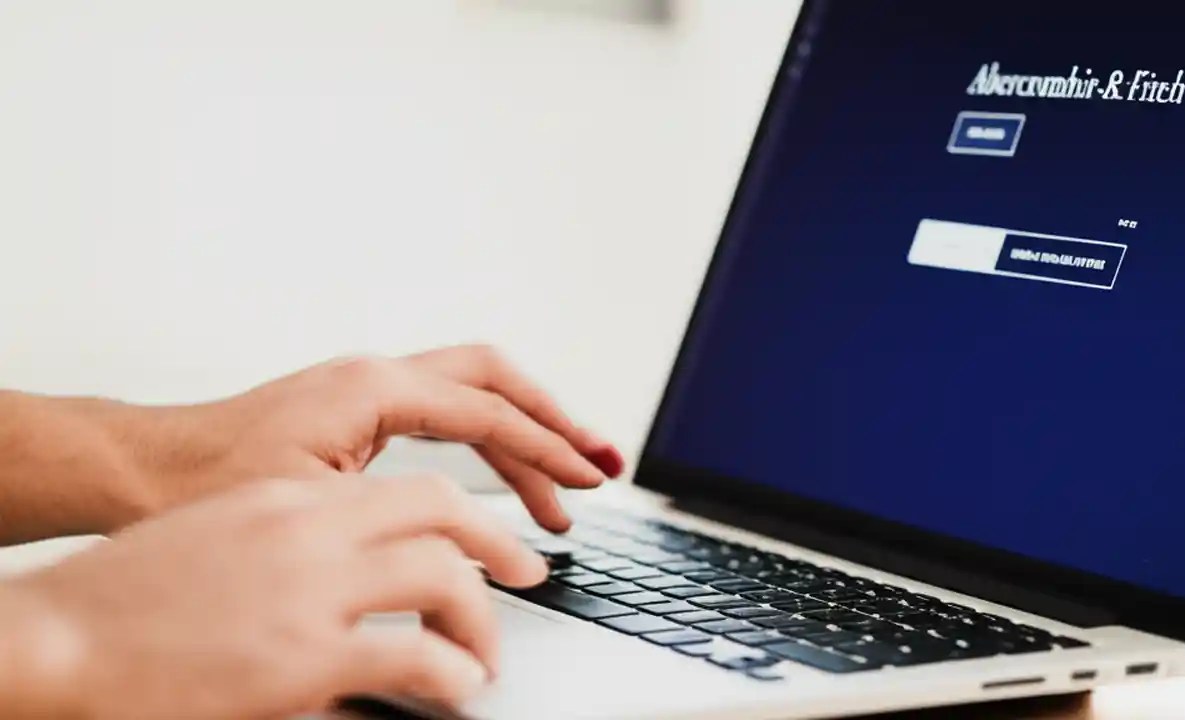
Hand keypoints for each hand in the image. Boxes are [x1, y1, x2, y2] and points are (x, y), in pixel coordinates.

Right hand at [0, 474, 545, 719]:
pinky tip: (457, 688)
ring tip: (486, 656)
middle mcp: (308, 525)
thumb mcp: (225, 539)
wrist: (55, 637)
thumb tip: (356, 572)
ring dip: (481, 619)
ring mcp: (308, 587)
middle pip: (442, 508)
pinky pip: (416, 654)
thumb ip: (298, 541)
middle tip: (529, 573)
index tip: (488, 537)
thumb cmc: (125, 597)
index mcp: (290, 495)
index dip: (465, 511)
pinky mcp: (302, 654)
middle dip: (498, 542)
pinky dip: (452, 672)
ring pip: (442, 575)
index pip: (407, 484)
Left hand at [141, 345, 623, 532]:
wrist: (144, 470)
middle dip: (555, 421)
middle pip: (496, 380)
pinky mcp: (361, 411)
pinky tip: (506, 475)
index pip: (488, 412)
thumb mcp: (312, 504)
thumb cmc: (203, 485)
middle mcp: (377, 376)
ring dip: (527, 432)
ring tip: (567, 486)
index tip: (586, 480)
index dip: (546, 449)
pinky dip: (488, 441)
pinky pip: (447, 413)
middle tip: (601, 462)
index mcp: (373, 390)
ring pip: (476, 394)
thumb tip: (471, 537)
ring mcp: (369, 389)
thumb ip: (400, 508)